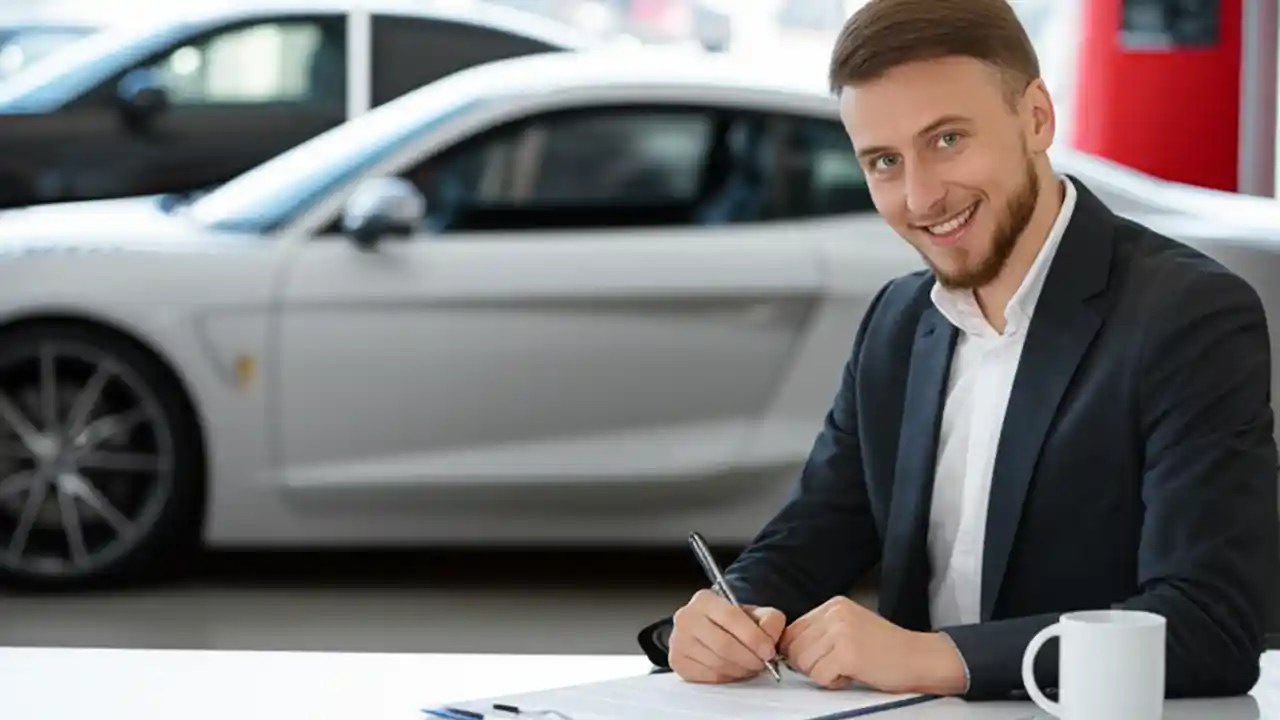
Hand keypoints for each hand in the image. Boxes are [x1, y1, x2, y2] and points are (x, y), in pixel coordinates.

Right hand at [668, 589, 785, 683]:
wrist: (708, 630)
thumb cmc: (731, 623)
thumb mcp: (754, 613)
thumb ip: (769, 619)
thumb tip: (769, 635)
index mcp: (705, 600)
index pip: (731, 617)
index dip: (754, 637)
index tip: (768, 651)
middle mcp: (687, 617)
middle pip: (723, 645)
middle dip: (748, 658)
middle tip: (761, 663)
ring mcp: (679, 640)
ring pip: (716, 663)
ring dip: (739, 670)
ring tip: (749, 667)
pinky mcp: (677, 661)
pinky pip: (707, 676)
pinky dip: (726, 678)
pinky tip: (733, 671)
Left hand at [779, 596, 966, 694]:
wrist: (919, 658)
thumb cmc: (886, 650)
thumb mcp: (850, 628)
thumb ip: (822, 633)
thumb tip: (787, 649)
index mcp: (833, 605)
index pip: (793, 630)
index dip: (799, 651)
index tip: (818, 660)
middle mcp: (835, 614)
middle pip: (793, 647)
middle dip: (808, 664)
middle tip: (834, 667)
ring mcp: (841, 632)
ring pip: (803, 662)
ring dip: (821, 674)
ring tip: (845, 669)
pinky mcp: (847, 653)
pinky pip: (819, 676)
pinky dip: (832, 682)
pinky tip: (851, 675)